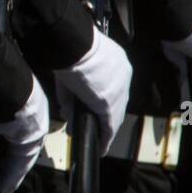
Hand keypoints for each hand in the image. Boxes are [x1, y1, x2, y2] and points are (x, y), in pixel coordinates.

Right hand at [53, 27, 131, 153]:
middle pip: (116, 102)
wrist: (74, 46)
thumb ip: (71, 91)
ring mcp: (119, 93)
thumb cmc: (71, 48)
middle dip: (105, 116)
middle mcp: (124, 78)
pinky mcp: (110, 105)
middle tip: (95, 127)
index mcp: (117, 63)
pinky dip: (105, 138)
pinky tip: (101, 147)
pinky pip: (109, 126)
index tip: (95, 107)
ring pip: (114, 116)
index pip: (113, 86)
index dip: (104, 99)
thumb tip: (68, 112)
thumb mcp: (74, 65)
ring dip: (105, 129)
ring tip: (98, 141)